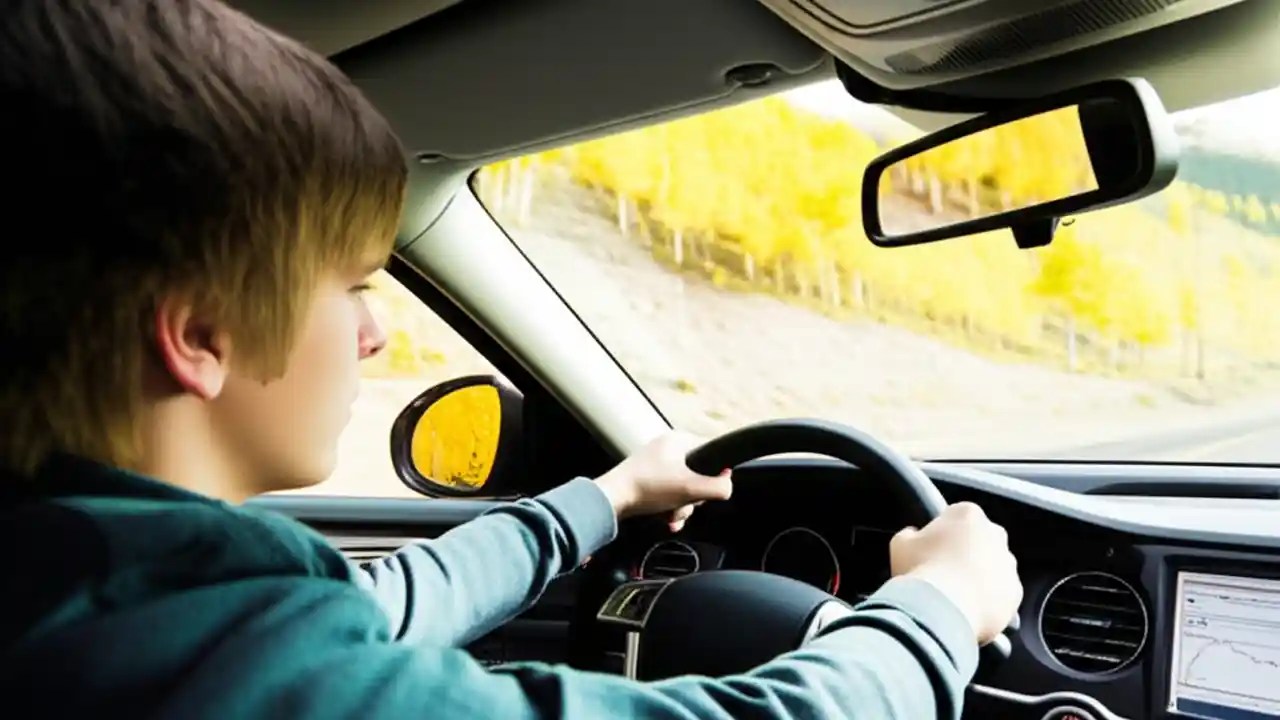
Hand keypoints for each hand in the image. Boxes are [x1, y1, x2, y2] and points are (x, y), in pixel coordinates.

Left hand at [594, 430, 732, 530]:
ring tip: (670, 514)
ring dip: (681, 507)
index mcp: (679, 440)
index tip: (704, 490)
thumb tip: (728, 487)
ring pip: (684, 489)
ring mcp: (656, 463)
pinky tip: (664, 518)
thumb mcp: (691, 488)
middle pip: (698, 476)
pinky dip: (669, 508)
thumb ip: (719, 488)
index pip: (713, 455)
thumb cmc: (648, 488)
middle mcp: (668, 447)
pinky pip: (669, 494)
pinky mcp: (647, 479)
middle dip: (692, 498)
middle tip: (682, 503)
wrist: (611, 500)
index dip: (714, 476)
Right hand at [889, 502, 1022, 644]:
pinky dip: (989, 601)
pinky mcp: (1016, 593)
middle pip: (981, 540)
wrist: (944, 610)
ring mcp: (1009, 565)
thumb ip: (910, 534)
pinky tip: (968, 610)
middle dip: (967, 552)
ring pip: (993, 568)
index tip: (930, 550)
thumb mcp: (900, 544)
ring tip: (956, 595)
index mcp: (968, 514)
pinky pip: (1001, 594)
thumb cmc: (921, 569)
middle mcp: (996, 534)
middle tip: (944, 572)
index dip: (942, 533)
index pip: (956, 516)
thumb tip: (914, 536)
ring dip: (980, 577)